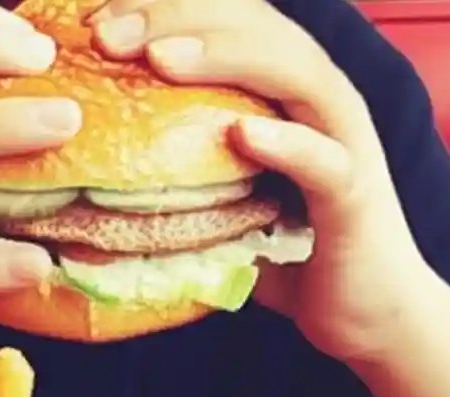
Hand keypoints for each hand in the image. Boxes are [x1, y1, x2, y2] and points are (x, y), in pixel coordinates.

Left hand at [90, 0, 433, 363]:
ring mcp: (342, 141)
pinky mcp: (357, 194)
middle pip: (253, 27)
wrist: (367, 313)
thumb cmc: (286, 251)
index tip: (93, 20)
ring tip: (159, 57)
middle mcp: (316, 99)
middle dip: (174, 16)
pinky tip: (242, 132)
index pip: (225, 20)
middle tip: (103, 30)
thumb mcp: (217, 199)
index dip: (162, 7)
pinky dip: (286, 142)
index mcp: (280, 89)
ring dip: (223, 56)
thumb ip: (170, 172)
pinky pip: (324, 158)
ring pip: (293, 72)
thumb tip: (81, 176)